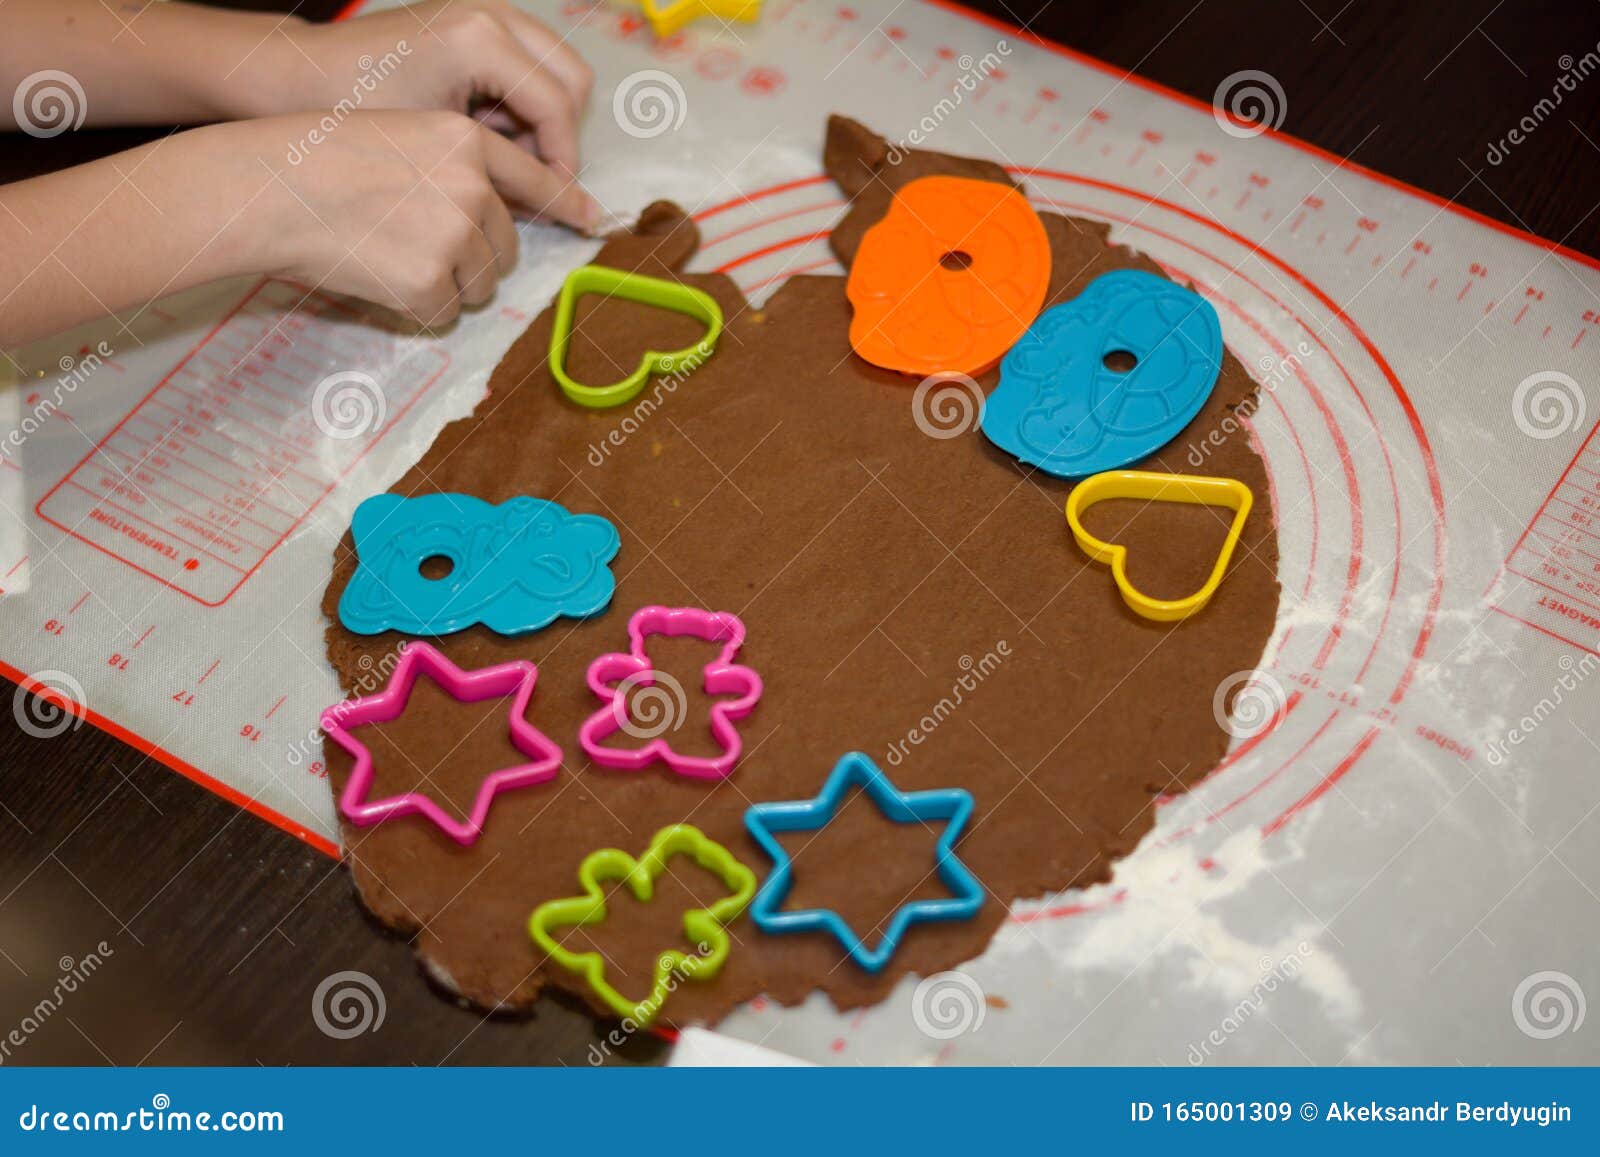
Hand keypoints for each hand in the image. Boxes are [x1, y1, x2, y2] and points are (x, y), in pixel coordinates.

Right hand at [242, 109, 592, 326]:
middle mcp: (471, 186)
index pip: (536, 180)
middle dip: (473, 255)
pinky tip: (378, 276)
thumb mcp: (401, 132)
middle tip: (414, 242)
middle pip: (505, 246)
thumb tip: (496, 214)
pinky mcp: (429, 283)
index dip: (566, 204)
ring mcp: (453, 236)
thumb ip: (456, 165)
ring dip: (445, 282)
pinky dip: (417, 307)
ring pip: (479, 283)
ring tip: (389, 253)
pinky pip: (445, 312)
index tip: (592, 219)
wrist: (266, 188)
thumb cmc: (319, 159)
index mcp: (465, 141)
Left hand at [289, 1, 594, 177]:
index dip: (563, 160)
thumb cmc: (354, 113)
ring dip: (543, 120)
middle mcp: (490, 12)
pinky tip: (486, 134)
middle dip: (560, 134)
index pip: (555, 104)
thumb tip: (555, 200)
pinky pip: (530, 65)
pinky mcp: (477, 19)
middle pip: (572, 78)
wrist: (298, 75)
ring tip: (502, 155)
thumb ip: (502, 169)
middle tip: (535, 177)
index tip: (555, 202)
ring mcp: (486, 9)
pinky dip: (523, 105)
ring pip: (557, 71)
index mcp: (478, 38)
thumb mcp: (433, 148)